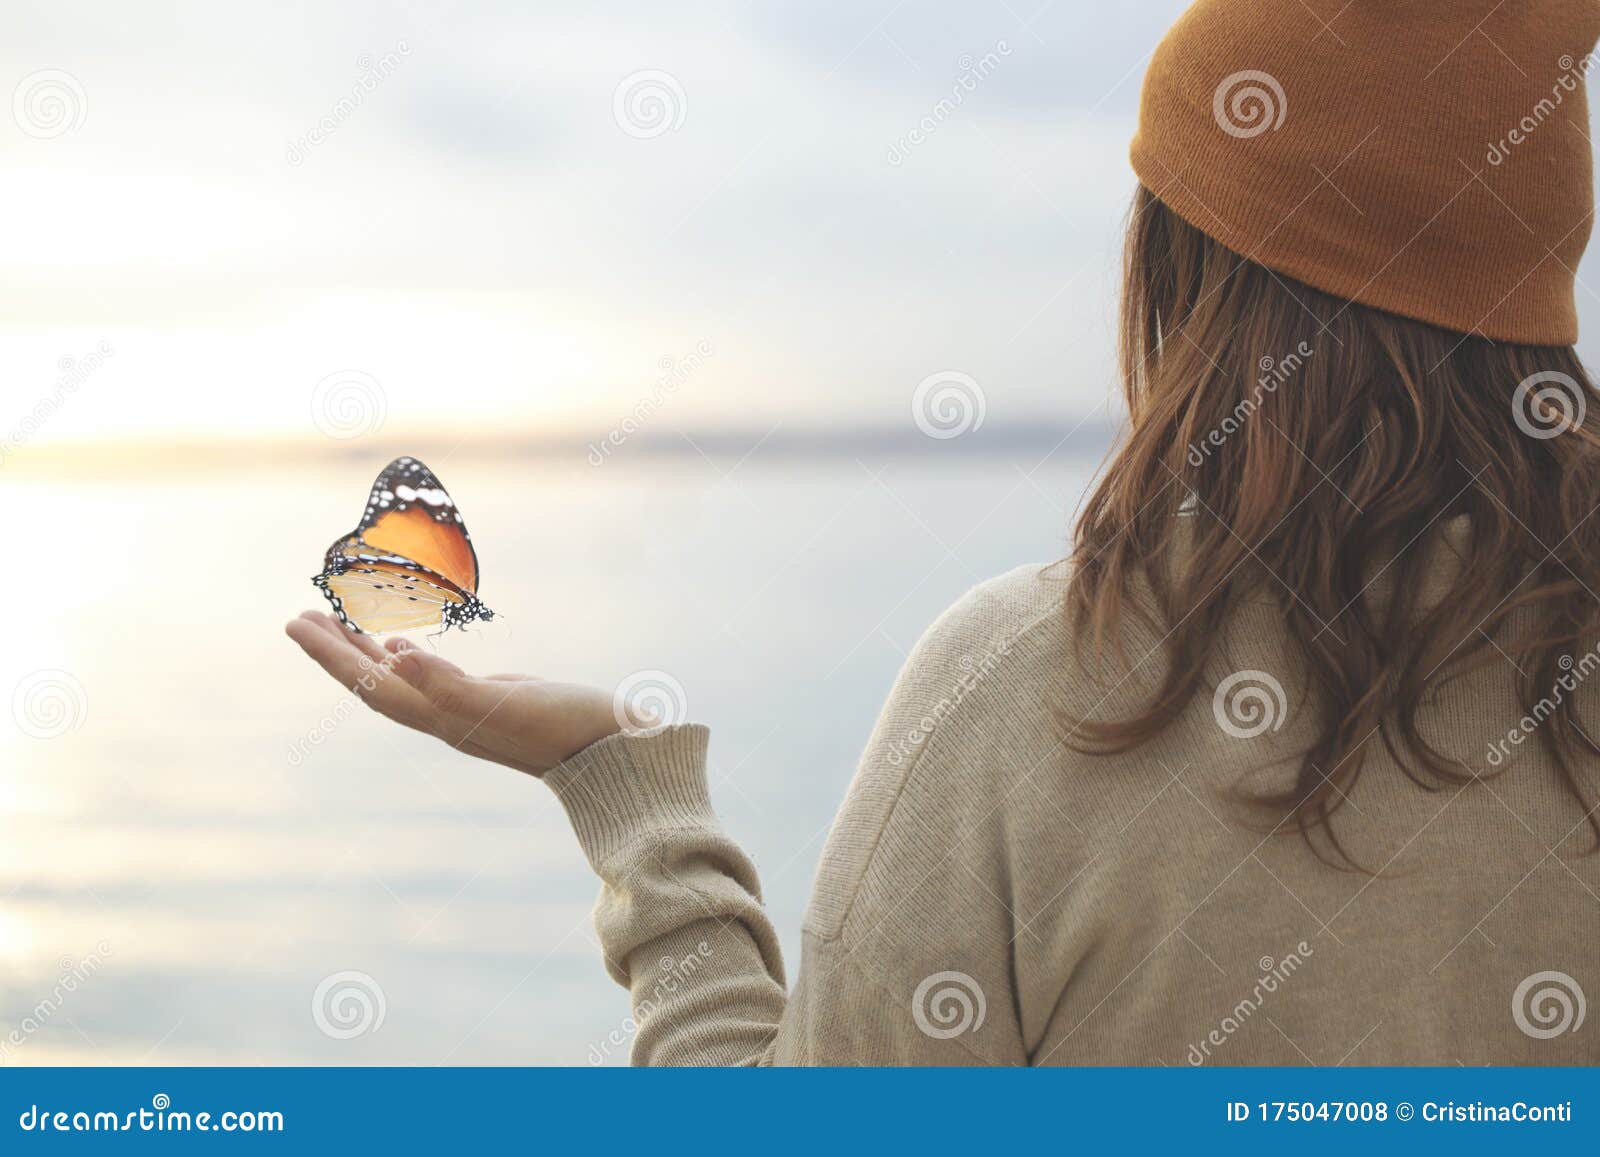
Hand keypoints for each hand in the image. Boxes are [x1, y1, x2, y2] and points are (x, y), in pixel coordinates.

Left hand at [284, 611, 621, 776]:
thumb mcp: (507, 702)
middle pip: (376, 682)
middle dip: (336, 650)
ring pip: (402, 679)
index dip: (331, 654)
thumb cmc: (566, 727)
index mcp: (443, 717)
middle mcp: (447, 716)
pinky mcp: (492, 700)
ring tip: (338, 624)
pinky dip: (408, 659)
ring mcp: (469, 710)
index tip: (296, 621)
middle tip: (300, 616)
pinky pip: (432, 676)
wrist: (615, 753)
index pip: (371, 682)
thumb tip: (392, 654)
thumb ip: (449, 683)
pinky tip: (404, 649)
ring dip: (365, 653)